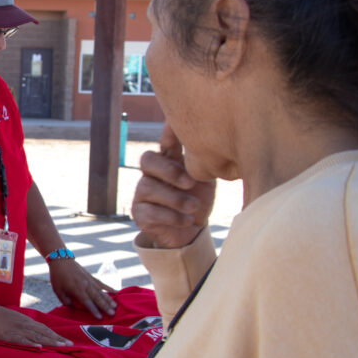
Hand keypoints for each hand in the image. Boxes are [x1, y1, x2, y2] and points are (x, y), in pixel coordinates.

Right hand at [0, 304, 71, 347]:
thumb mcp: (14, 319)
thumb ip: (22, 326)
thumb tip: (31, 332)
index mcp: (26, 321)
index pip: (44, 328)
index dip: (56, 335)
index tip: (66, 340)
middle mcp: (25, 324)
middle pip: (44, 332)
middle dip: (58, 339)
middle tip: (70, 345)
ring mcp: (18, 330)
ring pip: (37, 336)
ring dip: (50, 341)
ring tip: (61, 346)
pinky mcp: (9, 335)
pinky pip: (22, 340)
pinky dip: (31, 343)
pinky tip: (39, 347)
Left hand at [48, 258, 116, 318]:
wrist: (61, 260)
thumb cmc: (58, 277)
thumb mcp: (58, 291)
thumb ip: (66, 301)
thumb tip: (75, 308)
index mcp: (76, 289)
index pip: (87, 302)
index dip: (94, 310)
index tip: (100, 318)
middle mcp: (85, 285)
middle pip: (97, 297)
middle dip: (105, 306)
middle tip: (112, 314)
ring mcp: (89, 280)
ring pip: (101, 291)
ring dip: (109, 299)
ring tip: (115, 306)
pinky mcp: (91, 277)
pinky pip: (102, 284)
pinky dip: (109, 288)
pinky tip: (116, 292)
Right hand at [131, 124, 215, 248]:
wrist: (191, 233)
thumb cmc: (198, 200)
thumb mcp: (205, 179)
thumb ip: (204, 161)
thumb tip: (218, 140)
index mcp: (168, 162)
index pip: (166, 142)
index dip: (169, 133)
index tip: (176, 124)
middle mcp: (151, 174)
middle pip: (147, 160)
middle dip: (169, 171)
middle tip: (190, 183)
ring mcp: (142, 194)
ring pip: (148, 188)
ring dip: (175, 199)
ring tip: (194, 207)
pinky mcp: (139, 214)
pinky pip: (149, 212)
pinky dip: (172, 217)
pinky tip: (186, 221)